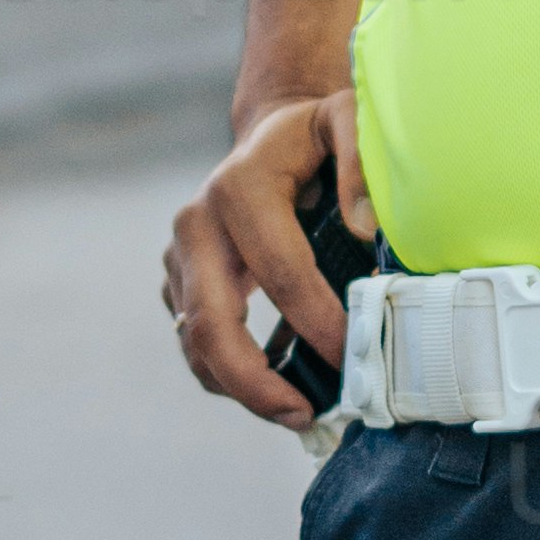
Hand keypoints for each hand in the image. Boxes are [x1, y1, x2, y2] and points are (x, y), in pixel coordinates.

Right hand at [160, 85, 377, 426]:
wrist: (267, 135)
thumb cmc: (314, 138)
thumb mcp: (348, 123)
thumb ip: (362, 165)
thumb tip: (364, 229)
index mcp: (239, 188)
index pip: (280, 273)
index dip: (318, 324)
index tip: (356, 359)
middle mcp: (196, 223)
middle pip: (213, 323)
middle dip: (256, 383)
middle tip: (304, 416)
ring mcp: (178, 256)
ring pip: (196, 343)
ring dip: (242, 389)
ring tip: (296, 413)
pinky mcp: (176, 281)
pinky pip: (197, 341)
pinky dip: (231, 375)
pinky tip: (277, 388)